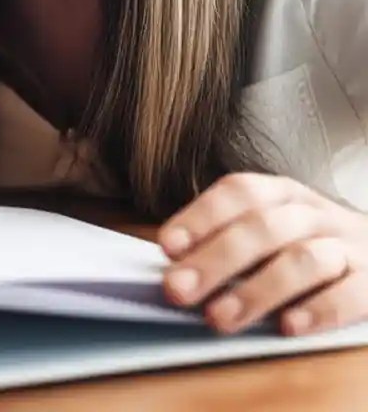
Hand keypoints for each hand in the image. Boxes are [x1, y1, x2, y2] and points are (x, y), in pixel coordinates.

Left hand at [158, 172, 367, 335]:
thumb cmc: (306, 246)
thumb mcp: (270, 231)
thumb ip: (225, 243)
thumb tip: (175, 270)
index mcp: (282, 194)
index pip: (240, 192)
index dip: (202, 217)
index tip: (168, 246)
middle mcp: (315, 214)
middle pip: (263, 228)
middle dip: (215, 260)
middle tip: (178, 290)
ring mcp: (349, 246)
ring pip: (304, 260)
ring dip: (257, 290)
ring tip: (219, 317)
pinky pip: (352, 293)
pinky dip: (319, 310)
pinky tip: (288, 326)